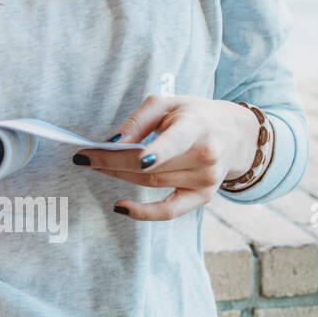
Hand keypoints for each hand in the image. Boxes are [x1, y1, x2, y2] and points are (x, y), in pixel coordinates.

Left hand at [80, 95, 260, 220]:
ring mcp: (206, 180)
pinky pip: (169, 211)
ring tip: (95, 166)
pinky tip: (120, 207)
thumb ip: (138, 120)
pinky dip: (143, 213)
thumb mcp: (166, 103)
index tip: (97, 154)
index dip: (133, 153)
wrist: (234, 133)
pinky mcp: (203, 197)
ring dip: (119, 176)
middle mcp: (206, 156)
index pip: (165, 144)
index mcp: (197, 127)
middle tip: (84, 156)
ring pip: (151, 183)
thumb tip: (111, 143)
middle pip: (148, 167)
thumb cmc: (193, 114)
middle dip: (110, 162)